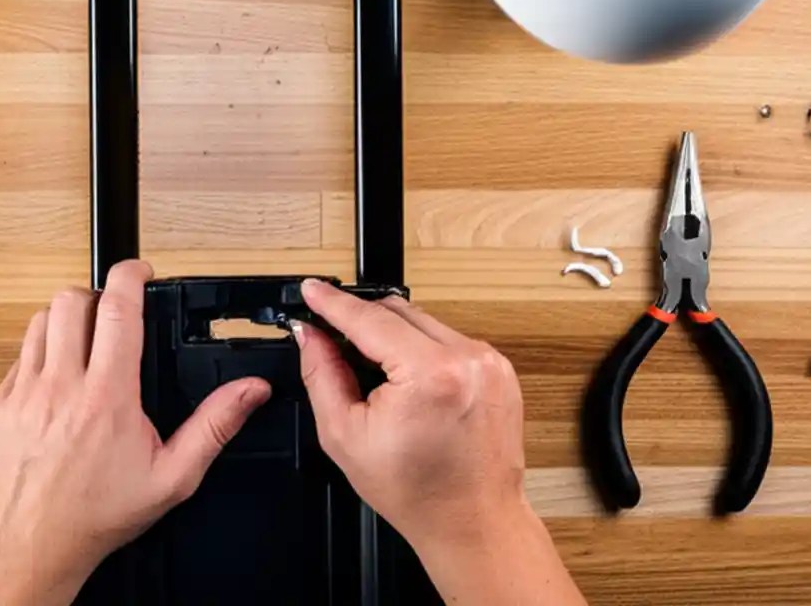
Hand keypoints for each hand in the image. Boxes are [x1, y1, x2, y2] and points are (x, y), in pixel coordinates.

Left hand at [0, 261, 270, 605]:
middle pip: (72, 301)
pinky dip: (42, 351)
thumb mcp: (172, 477)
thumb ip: (214, 426)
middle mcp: (61, 387)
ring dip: (67, 318)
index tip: (140, 271)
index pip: (117, 309)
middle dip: (98, 295)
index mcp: (107, 398)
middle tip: (115, 311)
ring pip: (41, 320)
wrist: (30, 546)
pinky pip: (20, 355)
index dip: (130, 276)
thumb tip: (250, 391)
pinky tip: (60, 377)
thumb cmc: (95, 516)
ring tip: (87, 340)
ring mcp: (24, 392)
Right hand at [294, 279, 583, 604]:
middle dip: (361, 320)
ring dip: (393, 336)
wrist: (472, 519)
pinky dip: (422, 350)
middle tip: (332, 337)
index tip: (312, 290)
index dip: (333, 303)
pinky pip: (448, 340)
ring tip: (376, 377)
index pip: (369, 319)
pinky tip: (409, 383)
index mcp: (430, 375)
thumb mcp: (345, 434)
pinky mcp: (499, 368)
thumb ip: (322, 374)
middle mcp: (467, 359)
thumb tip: (312, 335)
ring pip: (424, 322)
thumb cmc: (417, 491)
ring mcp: (489, 362)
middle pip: (398, 311)